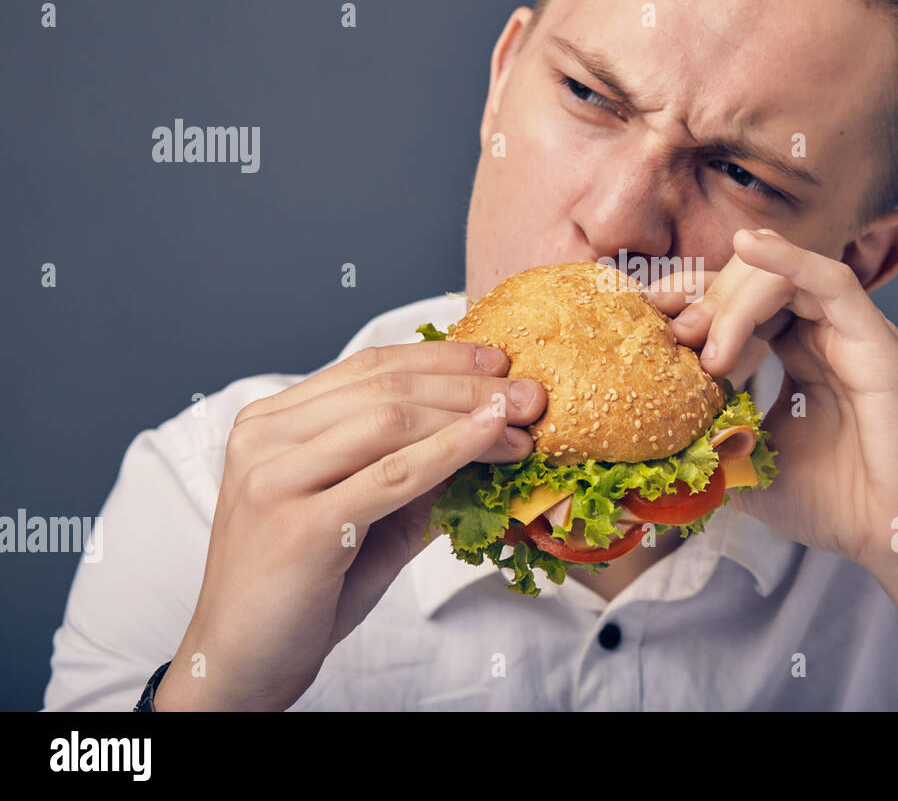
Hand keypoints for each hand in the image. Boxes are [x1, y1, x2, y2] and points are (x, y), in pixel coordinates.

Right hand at [154, 340, 546, 710]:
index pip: (368, 366)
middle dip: (469, 384)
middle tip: (531, 393)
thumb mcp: (363, 513)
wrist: (241, 664)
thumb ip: (410, 470)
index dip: (441, 358)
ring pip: (391, 420)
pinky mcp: (300, 525)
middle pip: (385, 386)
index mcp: (271, 423)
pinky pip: (391, 476)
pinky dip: (450, 451)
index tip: (499, 361)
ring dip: (469, 416)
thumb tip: (487, 430)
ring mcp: (275, 479)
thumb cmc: (301, 589)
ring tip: (523, 425)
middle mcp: (263, 438)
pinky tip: (491, 439)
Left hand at [648, 228, 897, 576]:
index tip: (646, 316)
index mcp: (798, 354)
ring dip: (733, 298)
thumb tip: (654, 438)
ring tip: (702, 338)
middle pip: (755, 283)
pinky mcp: (876, 339)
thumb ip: (712, 440)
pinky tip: (750, 247)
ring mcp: (851, 332)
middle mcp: (824, 334)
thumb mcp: (750, 467)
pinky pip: (831, 281)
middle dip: (705, 297)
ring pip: (782, 279)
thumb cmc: (836, 505)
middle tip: (670, 331)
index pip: (739, 305)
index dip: (692, 303)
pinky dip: (789, 259)